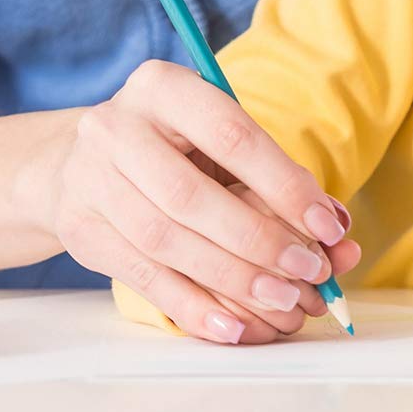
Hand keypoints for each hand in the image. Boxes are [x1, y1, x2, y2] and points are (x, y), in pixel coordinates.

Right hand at [38, 60, 360, 344]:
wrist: (79, 160)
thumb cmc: (170, 145)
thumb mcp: (216, 138)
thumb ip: (274, 175)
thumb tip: (334, 227)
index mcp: (161, 86)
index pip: (230, 134)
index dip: (282, 184)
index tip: (326, 226)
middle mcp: (116, 127)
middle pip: (191, 196)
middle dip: (257, 240)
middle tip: (308, 271)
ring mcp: (89, 179)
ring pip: (166, 241)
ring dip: (231, 278)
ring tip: (282, 300)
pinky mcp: (81, 230)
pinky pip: (142, 277)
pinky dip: (194, 306)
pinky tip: (234, 325)